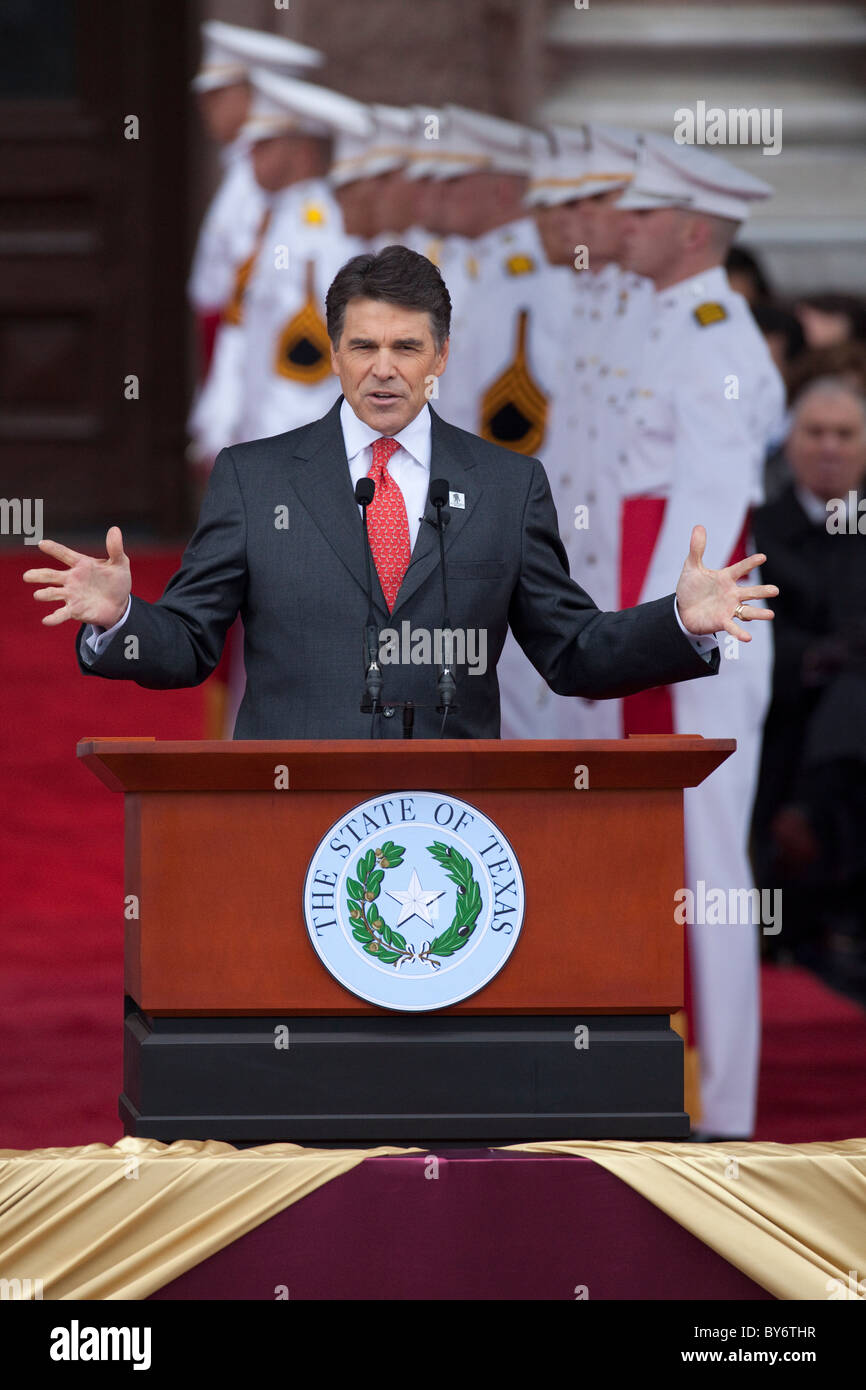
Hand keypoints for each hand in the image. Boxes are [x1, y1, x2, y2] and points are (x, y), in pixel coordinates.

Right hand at [23, 527, 130, 627]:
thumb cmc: (117, 580)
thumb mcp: (120, 563)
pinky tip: (46, 620)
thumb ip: (115, 549)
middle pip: (50, 575)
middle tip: (27, 576)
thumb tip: (115, 529)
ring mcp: (71, 595)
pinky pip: (62, 614)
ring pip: (52, 593)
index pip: (64, 554)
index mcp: (81, 564)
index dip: (54, 549)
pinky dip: (53, 618)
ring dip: (45, 594)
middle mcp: (71, 579)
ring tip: (38, 595)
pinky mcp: (74, 610)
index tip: (42, 543)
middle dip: (38, 575)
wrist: (120, 604)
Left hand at [675, 525, 777, 641]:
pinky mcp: (722, 621)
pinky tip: (748, 638)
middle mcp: (731, 594)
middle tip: (775, 591)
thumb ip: (697, 549)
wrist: (682, 609)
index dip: (750, 563)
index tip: (762, 557)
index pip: (740, 569)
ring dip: (758, 613)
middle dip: (761, 591)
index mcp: (725, 578)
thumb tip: (698, 526)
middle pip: (750, 592)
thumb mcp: (691, 567)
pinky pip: (733, 627)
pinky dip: (740, 632)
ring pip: (747, 611)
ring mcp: (728, 608)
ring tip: (771, 615)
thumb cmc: (691, 588)